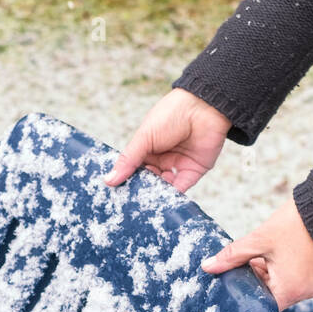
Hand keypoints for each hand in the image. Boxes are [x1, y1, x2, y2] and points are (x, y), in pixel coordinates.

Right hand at [105, 88, 231, 191]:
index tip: (116, 194)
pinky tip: (161, 202)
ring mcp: (178, 165)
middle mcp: (163, 157)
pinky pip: (181, 187)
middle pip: (149, 180)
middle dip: (141, 190)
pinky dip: (172, 196)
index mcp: (148, 147)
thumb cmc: (171, 115)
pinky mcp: (194, 171)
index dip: (126, 180)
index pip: (134, 169)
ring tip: (144, 204)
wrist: (204, 107)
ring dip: (156, 195)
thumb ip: (128, 160)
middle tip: (128, 203)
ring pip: (164, 186)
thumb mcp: (144, 137)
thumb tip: (108, 180)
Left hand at [201, 198, 312, 310]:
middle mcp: (304, 292)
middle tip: (244, 265)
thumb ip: (231, 256)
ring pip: (280, 288)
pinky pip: (292, 280)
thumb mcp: (258, 240)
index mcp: (290, 290)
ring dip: (266, 275)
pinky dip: (279, 271)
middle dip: (254, 282)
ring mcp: (312, 285)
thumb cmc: (294, 225)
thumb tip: (207, 266)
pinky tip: (273, 255)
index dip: (246, 297)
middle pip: (270, 297)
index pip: (261, 307)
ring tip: (260, 256)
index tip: (235, 285)